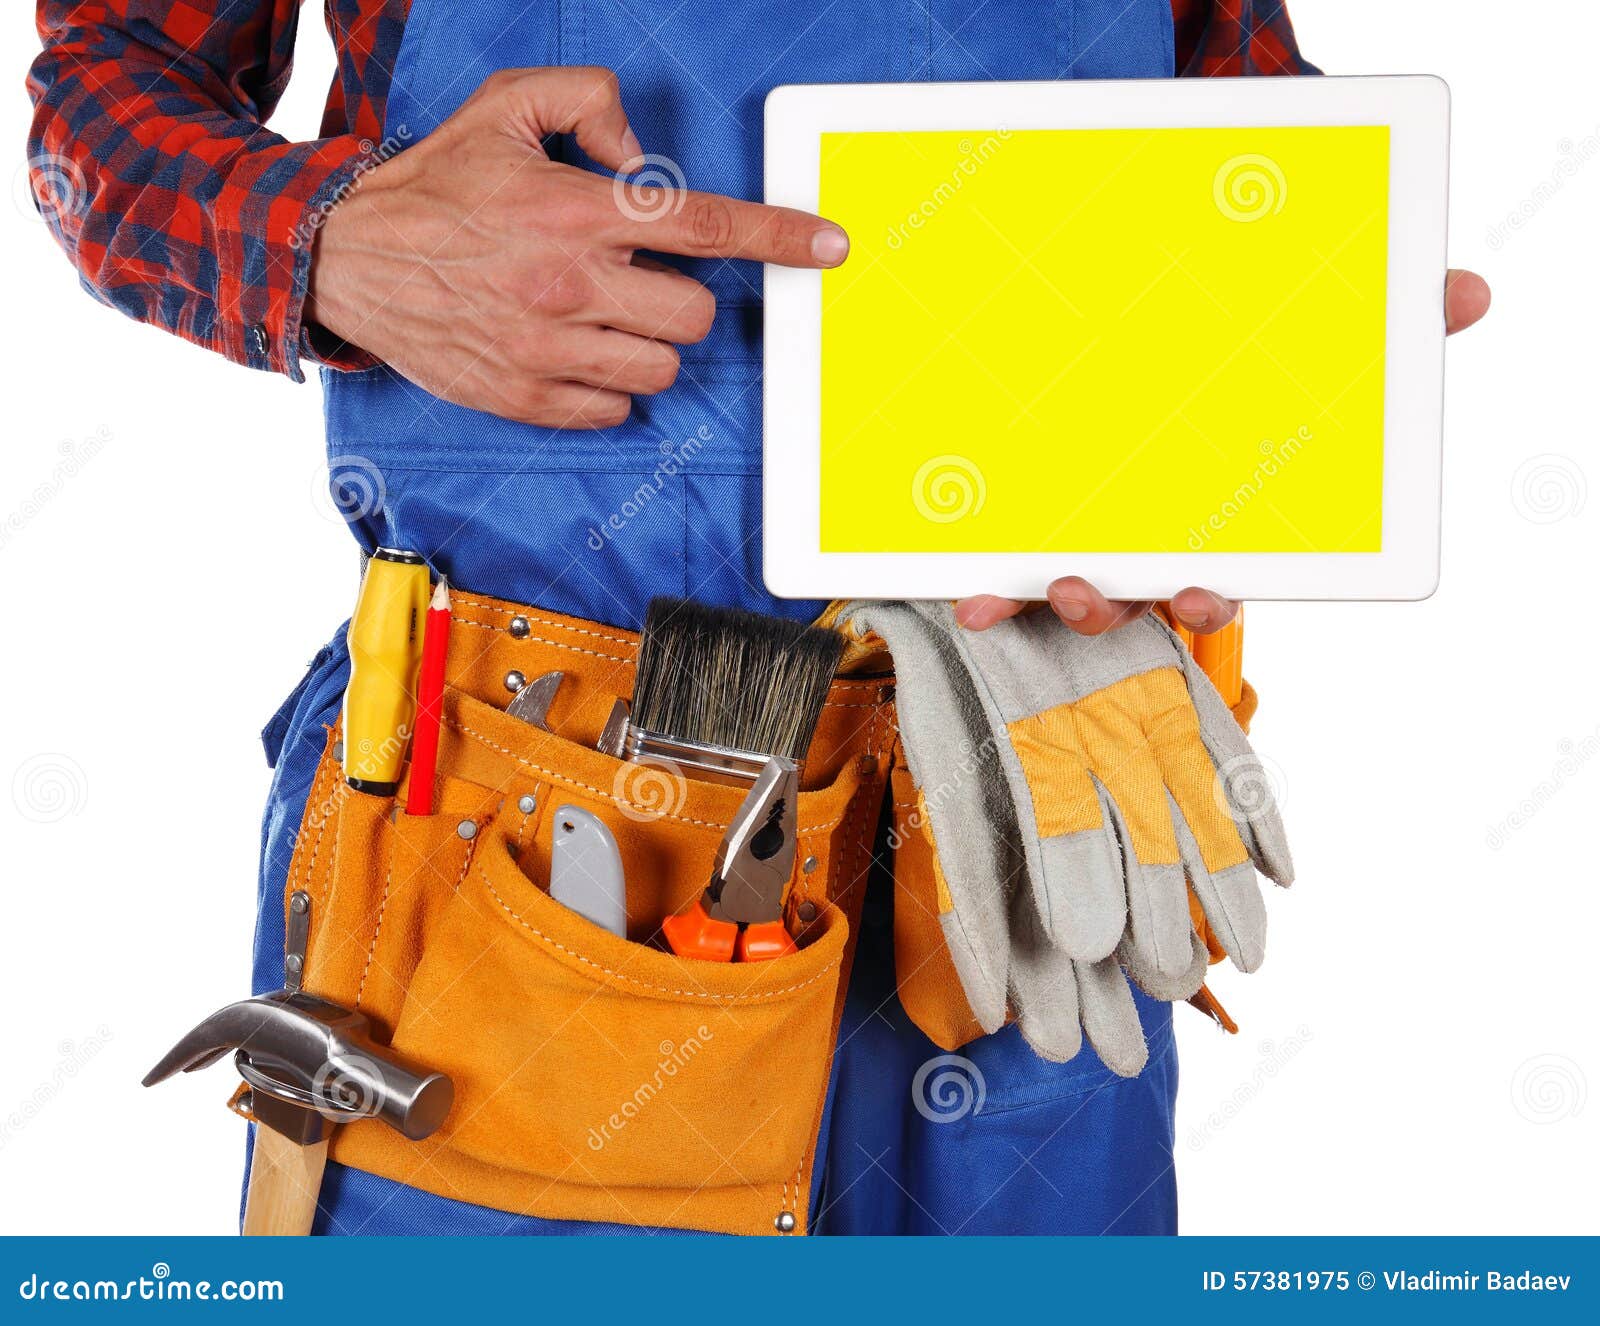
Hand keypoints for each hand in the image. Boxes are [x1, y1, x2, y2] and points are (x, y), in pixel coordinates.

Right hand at [305, 67, 848, 427]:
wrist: (346, 259)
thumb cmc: (432, 186)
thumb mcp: (505, 107)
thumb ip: (591, 103)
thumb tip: (646, 156)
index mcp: (577, 210)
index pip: (707, 228)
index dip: (780, 238)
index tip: (830, 245)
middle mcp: (571, 284)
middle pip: (694, 318)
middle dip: (680, 301)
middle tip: (635, 283)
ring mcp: (549, 350)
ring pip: (660, 372)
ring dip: (645, 347)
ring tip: (598, 319)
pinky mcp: (527, 398)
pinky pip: (615, 412)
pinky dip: (607, 389)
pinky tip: (570, 354)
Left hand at [958, 269, 1493, 634]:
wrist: (1129, 267)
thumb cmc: (1231, 318)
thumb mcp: (1310, 313)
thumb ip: (1384, 309)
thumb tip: (1465, 292)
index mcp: (1197, 510)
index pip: (1203, 574)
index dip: (1199, 597)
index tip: (1198, 594)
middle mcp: (1132, 528)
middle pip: (1123, 592)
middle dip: (1105, 604)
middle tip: (1087, 589)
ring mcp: (1069, 520)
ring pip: (1058, 582)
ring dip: (1042, 595)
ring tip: (1034, 576)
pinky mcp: (1012, 503)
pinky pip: (996, 555)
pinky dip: (985, 580)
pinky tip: (966, 588)